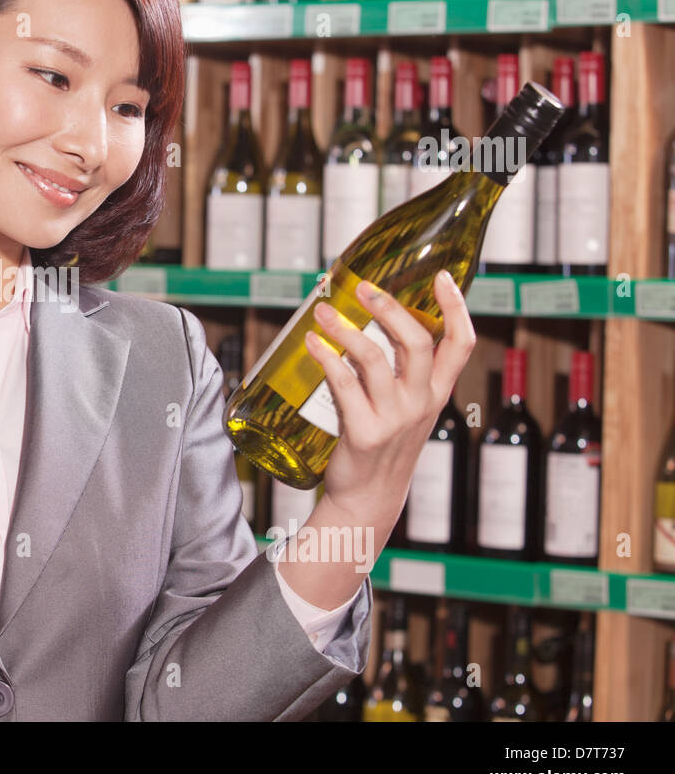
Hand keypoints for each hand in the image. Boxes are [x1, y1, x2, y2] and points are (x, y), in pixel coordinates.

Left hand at [303, 270, 475, 518]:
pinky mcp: (364, 433)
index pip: (461, 345)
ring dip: (345, 329)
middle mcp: (420, 403)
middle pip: (417, 342)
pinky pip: (344, 384)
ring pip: (374, 359)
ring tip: (324, 311)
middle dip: (390, 308)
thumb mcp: (407, 408)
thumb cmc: (384, 445)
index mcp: (436, 393)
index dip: (456, 308)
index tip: (441, 276)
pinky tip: (312, 343)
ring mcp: (394, 419)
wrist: (370, 497)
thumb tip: (371, 323)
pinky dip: (325, 358)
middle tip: (364, 287)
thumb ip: (400, 372)